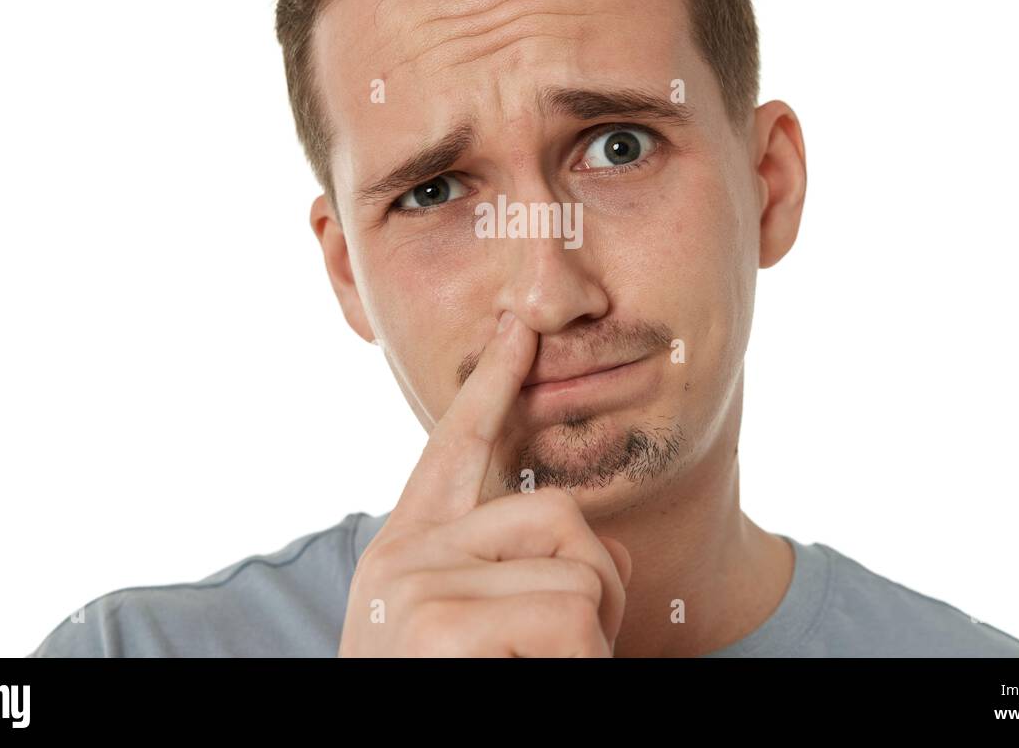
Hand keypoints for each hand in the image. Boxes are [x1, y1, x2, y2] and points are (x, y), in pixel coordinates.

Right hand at [338, 311, 631, 655]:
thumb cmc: (452, 690)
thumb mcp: (483, 634)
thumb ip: (533, 578)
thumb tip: (614, 555)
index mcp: (410, 550)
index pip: (455, 446)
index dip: (494, 384)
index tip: (516, 329)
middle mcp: (404, 554)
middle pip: (559, 512)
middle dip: (598, 587)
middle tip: (581, 651)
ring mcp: (416, 584)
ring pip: (582, 574)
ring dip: (593, 642)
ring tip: (546, 672)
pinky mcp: (438, 623)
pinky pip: (573, 618)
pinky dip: (583, 664)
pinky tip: (533, 683)